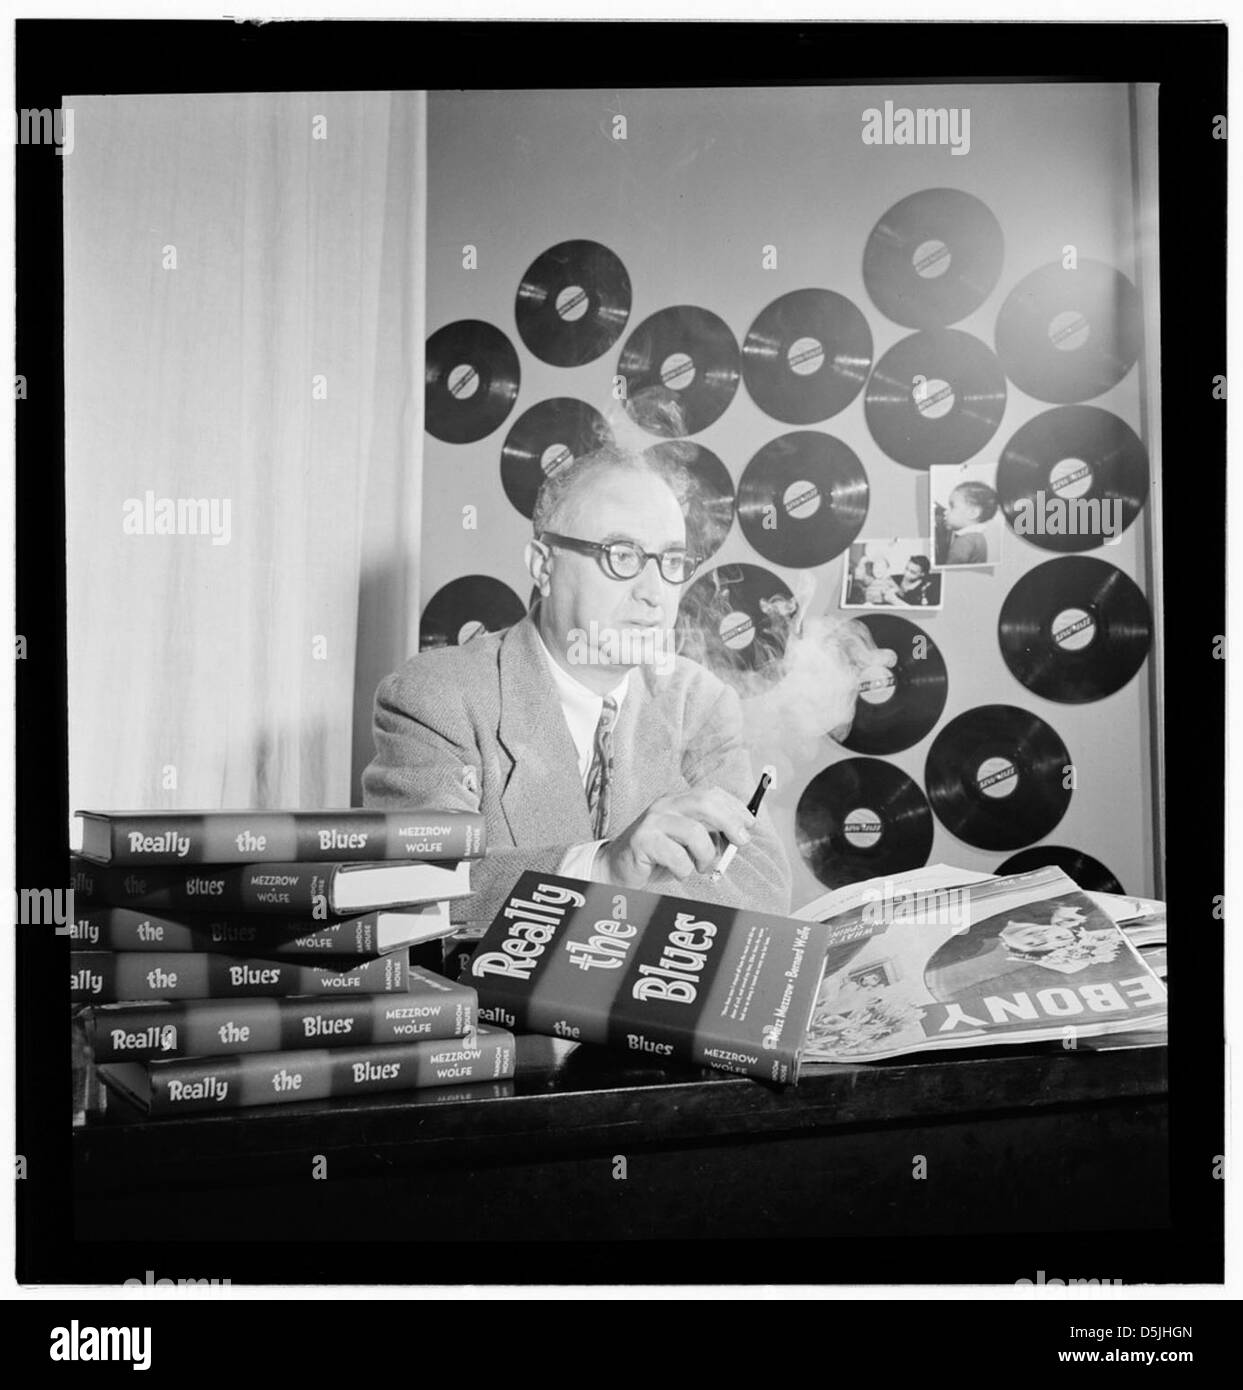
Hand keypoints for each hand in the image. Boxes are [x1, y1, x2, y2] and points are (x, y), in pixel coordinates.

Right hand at [599, 786, 756, 888]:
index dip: (734, 807)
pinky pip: (676, 857)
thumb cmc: (658, 857)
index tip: (750, 824)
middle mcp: (665, 805)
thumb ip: (710, 835)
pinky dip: (685, 869)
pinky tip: (678, 872)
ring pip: (694, 832)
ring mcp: (652, 821)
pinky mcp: (642, 841)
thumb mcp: (688, 843)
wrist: (616, 868)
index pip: (711, 793)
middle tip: (741, 842)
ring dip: (706, 855)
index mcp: (678, 801)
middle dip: (730, 821)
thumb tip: (740, 836)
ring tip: (701, 868)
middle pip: (705, 802)